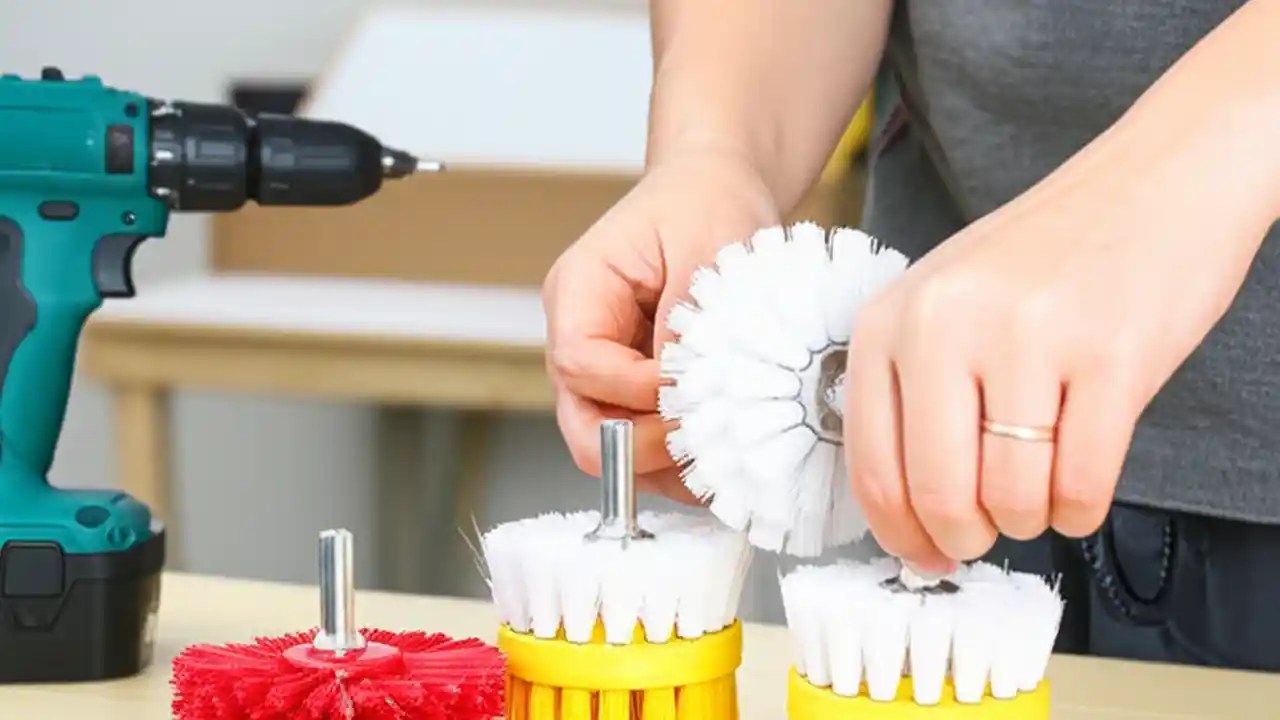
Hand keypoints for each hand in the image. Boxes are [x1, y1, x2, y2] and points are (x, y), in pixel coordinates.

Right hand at [543, 150, 779, 501]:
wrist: (715, 190)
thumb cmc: (705, 201)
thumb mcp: (707, 246)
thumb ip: (689, 322)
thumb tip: (686, 394)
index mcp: (577, 293)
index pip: (580, 366)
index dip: (632, 390)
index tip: (691, 387)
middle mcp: (578, 337)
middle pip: (582, 424)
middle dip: (641, 447)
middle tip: (704, 444)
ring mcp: (605, 370)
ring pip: (613, 446)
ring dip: (666, 461)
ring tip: (725, 457)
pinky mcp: (635, 390)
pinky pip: (645, 444)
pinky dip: (681, 460)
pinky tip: (723, 454)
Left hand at [843, 132, 1271, 571]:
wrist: (1154, 183)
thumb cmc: (1044, 260)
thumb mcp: (942, 305)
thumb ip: (912, 399)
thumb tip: (908, 523)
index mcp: (890, 317)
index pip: (873, 465)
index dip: (900, 533)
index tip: (923, 556)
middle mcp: (946, 323)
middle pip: (940, 493)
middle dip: (964, 539)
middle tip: (985, 534)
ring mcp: (1028, 336)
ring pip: (1013, 498)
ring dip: (1028, 521)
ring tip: (1038, 494)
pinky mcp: (1111, 355)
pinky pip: (1082, 484)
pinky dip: (1080, 510)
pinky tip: (1080, 490)